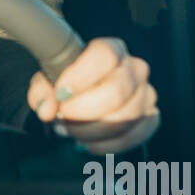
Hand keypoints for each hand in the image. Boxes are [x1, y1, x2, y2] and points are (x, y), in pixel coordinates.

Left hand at [27, 37, 158, 153]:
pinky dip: (109, 145)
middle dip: (83, 111)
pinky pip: (136, 136)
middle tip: (62, 117)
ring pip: (125, 118)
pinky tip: (89, 143)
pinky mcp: (150, 117)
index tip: (61, 93)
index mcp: (112, 49)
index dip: (81, 76)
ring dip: (91, 131)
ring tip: (71, 130)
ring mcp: (146, 93)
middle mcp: (135, 68)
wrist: (84, 93)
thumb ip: (44, 91)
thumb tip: (48, 109)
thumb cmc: (68, 83)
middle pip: (116, 91)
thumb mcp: (49, 80)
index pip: (105, 56)